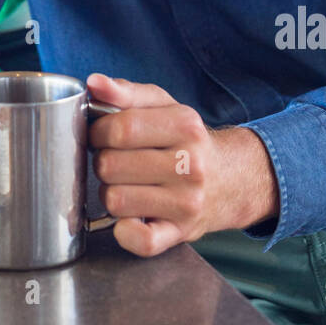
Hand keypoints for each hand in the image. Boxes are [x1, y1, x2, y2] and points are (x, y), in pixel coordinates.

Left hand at [87, 73, 279, 256]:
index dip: (97, 131)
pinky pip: (141, 241)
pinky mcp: (181, 233)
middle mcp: (190, 165)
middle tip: (116, 160)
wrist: (231, 180)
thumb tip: (94, 83)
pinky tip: (129, 217)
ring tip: (125, 184)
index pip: (120, 128)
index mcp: (185, 126)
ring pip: (115, 200)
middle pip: (110, 165)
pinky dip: (125, 231)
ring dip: (110, 193)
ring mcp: (187, 202)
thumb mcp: (163, 107)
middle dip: (103, 161)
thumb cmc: (187, 140)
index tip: (100, 135)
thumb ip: (126, 93)